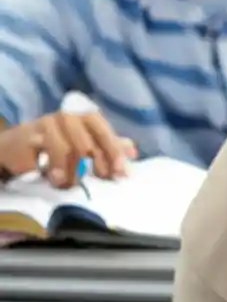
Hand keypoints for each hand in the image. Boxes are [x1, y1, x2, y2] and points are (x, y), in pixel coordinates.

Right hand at [0, 112, 136, 187]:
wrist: (16, 146)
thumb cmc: (55, 144)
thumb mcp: (84, 144)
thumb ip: (108, 147)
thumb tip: (133, 152)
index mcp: (85, 117)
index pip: (104, 132)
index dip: (114, 152)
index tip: (121, 172)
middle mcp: (68, 117)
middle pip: (87, 142)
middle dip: (96, 164)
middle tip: (99, 179)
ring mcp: (46, 125)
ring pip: (66, 149)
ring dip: (72, 171)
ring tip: (71, 184)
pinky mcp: (27, 137)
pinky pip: (43, 155)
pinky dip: (53, 169)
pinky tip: (55, 179)